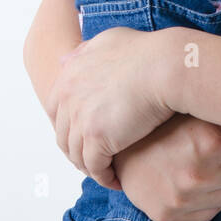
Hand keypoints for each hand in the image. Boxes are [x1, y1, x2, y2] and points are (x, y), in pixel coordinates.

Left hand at [46, 27, 176, 189]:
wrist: (165, 65)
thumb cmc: (146, 51)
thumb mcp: (108, 41)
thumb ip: (84, 52)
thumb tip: (65, 59)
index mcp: (69, 74)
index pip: (55, 109)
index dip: (68, 125)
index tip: (83, 135)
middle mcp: (68, 96)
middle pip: (63, 135)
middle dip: (76, 149)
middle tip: (95, 159)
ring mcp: (80, 118)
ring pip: (77, 154)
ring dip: (90, 166)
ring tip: (107, 172)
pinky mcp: (97, 138)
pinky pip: (94, 167)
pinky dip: (104, 177)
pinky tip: (117, 180)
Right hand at [113, 115, 220, 220]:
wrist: (114, 149)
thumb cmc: (158, 123)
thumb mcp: (190, 107)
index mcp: (207, 140)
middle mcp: (198, 172)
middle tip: (219, 145)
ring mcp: (186, 197)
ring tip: (202, 162)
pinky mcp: (175, 215)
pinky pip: (215, 209)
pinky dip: (209, 197)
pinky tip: (192, 180)